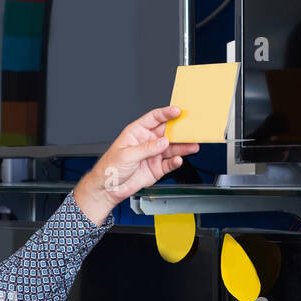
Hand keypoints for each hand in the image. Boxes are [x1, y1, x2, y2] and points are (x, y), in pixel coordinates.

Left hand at [72, 106, 199, 225]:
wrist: (108, 188)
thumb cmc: (110, 168)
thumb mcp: (127, 155)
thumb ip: (146, 148)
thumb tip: (163, 142)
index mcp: (137, 132)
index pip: (154, 118)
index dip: (166, 113)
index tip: (177, 111)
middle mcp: (147, 142)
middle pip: (167, 132)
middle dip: (180, 130)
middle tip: (191, 129)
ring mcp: (153, 155)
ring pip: (172, 148)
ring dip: (182, 147)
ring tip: (192, 146)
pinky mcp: (157, 168)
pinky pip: (169, 163)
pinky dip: (175, 162)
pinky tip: (178, 160)